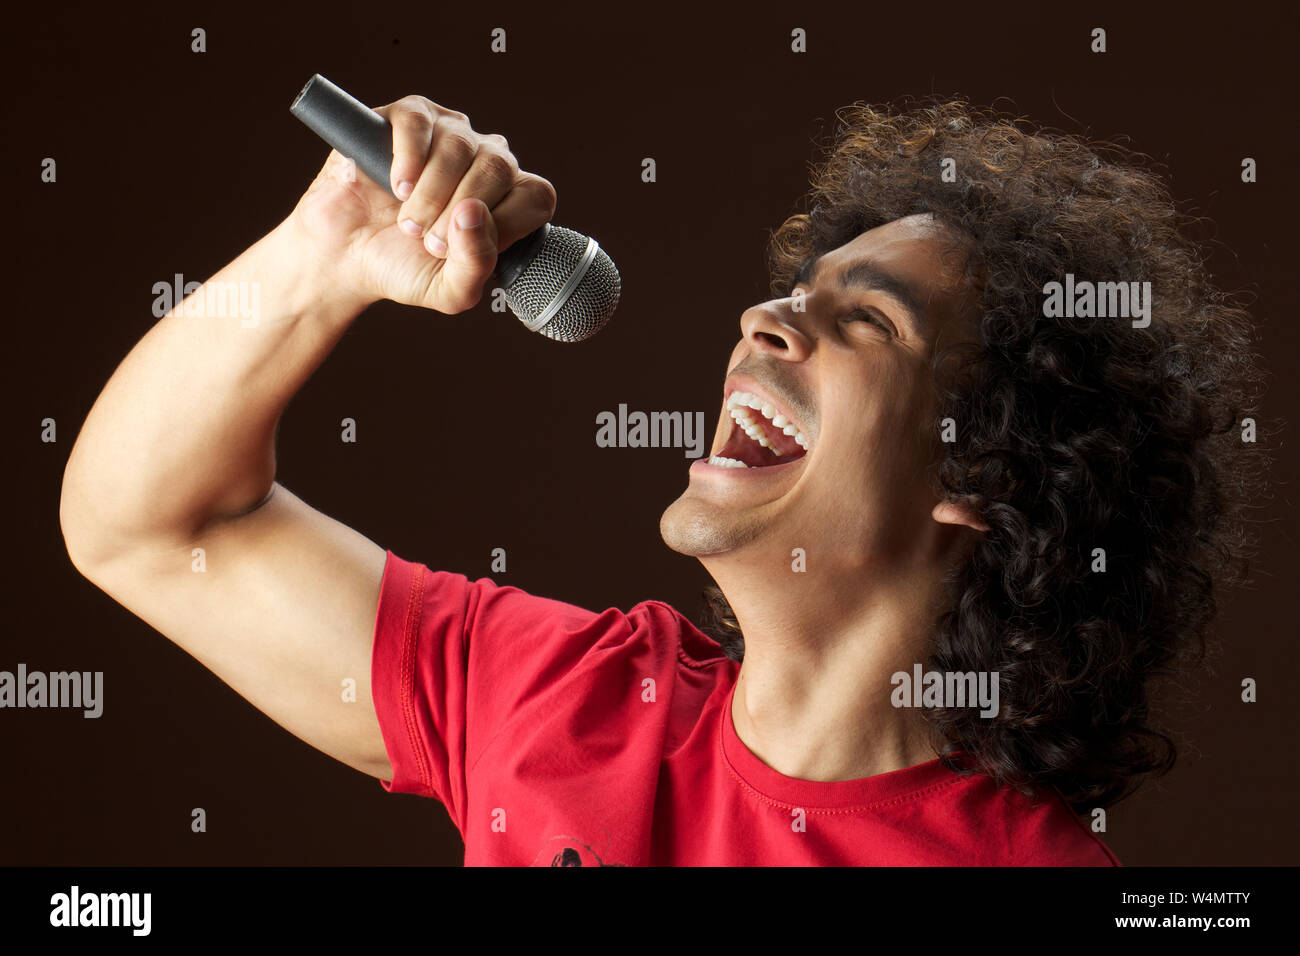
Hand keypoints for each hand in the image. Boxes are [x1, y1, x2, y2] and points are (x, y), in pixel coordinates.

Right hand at [285, 95, 556, 313]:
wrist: (346, 255)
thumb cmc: (405, 268)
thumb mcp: (450, 290)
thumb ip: (476, 265)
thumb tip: (473, 213)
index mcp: (509, 201)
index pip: (536, 197)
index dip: (504, 224)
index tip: (461, 249)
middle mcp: (487, 160)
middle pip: (499, 168)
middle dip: (460, 212)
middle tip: (427, 241)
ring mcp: (450, 133)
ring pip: (460, 144)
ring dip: (430, 192)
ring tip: (407, 222)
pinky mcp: (409, 117)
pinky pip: (420, 122)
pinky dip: (409, 156)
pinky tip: (397, 185)